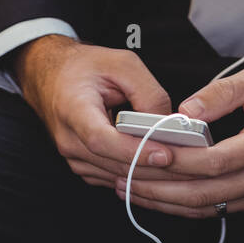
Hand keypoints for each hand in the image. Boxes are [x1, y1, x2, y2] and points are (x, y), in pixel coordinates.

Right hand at [14, 35, 180, 187]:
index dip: (135, 150)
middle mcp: (69, 141)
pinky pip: (115, 179)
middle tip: (192, 165)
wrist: (51, 78)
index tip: (165, 154)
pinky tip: (164, 172)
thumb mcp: (120, 62)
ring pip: (119, 177)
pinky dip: (140, 177)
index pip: (102, 139)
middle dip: (156, 168)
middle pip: (116, 165)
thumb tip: (168, 124)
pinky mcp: (85, 168)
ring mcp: (75, 159)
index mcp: (72, 109)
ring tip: (186, 169)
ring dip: (152, 177)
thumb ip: (147, 91)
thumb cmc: (83, 68)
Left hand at [113, 64, 243, 217]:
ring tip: (130, 189)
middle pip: (205, 193)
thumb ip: (222, 93)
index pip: (214, 161)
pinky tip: (159, 196)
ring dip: (166, 202)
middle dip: (160, 188)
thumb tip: (185, 110)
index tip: (147, 153)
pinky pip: (217, 210)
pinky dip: (185, 205)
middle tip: (124, 177)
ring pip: (207, 208)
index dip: (178, 161)